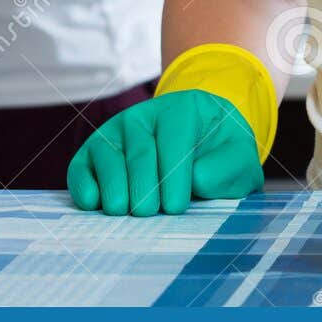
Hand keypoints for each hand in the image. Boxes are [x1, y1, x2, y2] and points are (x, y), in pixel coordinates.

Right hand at [66, 89, 263, 215]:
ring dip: (114, 187)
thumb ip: (228, 167)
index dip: (173, 176)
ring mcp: (117, 132)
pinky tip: (93, 202)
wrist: (199, 142)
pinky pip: (82, 165)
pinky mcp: (95, 151)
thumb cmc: (220, 153)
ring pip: (109, 157)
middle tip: (149, 212)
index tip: (177, 207)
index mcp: (182, 109)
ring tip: (125, 211)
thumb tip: (196, 179)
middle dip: (144, 186)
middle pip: (140, 152)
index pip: (173, 140)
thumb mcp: (240, 157)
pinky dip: (83, 184)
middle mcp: (145, 115)